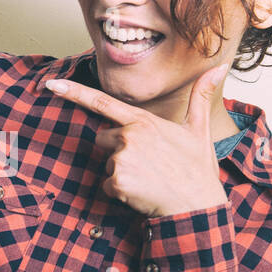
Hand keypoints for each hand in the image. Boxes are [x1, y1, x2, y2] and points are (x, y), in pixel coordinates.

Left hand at [44, 62, 231, 217]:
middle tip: (148, 163)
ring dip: (122, 172)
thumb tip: (220, 67)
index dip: (74, 92)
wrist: (197, 205)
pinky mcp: (118, 181)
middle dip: (118, 150)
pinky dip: (121, 192)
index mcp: (143, 121)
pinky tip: (142, 192)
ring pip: (107, 164)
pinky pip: (108, 185)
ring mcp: (122, 158)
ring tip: (149, 178)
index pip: (102, 102)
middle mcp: (130, 135)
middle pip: (103, 139)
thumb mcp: (199, 129)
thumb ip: (200, 96)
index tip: (51, 85)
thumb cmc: (197, 169)